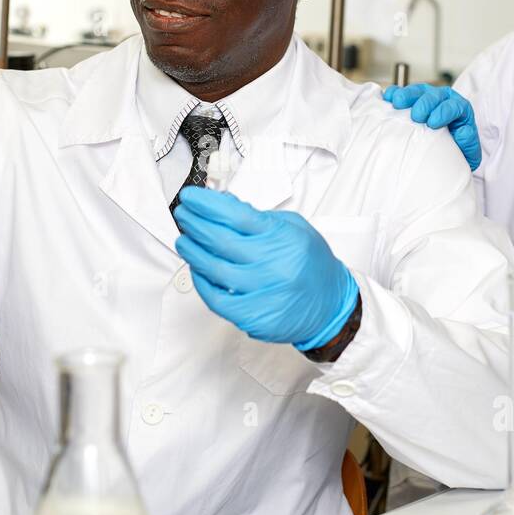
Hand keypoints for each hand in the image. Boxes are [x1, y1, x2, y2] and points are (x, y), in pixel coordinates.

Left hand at [173, 186, 358, 350]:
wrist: (331, 304)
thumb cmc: (311, 264)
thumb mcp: (294, 228)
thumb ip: (258, 218)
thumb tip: (223, 205)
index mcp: (282, 238)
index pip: (235, 215)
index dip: (207, 205)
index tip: (191, 198)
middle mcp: (273, 264)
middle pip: (220, 240)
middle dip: (195, 224)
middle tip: (183, 215)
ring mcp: (262, 292)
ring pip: (214, 269)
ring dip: (192, 252)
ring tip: (184, 240)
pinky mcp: (254, 316)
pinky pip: (217, 298)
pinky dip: (202, 282)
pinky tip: (197, 269)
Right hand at [382, 83, 480, 169]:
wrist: (445, 152)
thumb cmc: (457, 150)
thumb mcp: (468, 151)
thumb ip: (468, 140)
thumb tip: (463, 131)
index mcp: (460, 109)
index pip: (454, 106)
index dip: (444, 112)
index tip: (433, 123)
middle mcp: (444, 99)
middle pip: (435, 95)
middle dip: (425, 103)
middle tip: (417, 116)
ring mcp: (427, 97)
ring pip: (418, 90)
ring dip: (407, 95)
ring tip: (398, 103)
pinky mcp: (412, 100)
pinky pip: (403, 91)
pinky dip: (395, 93)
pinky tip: (388, 97)